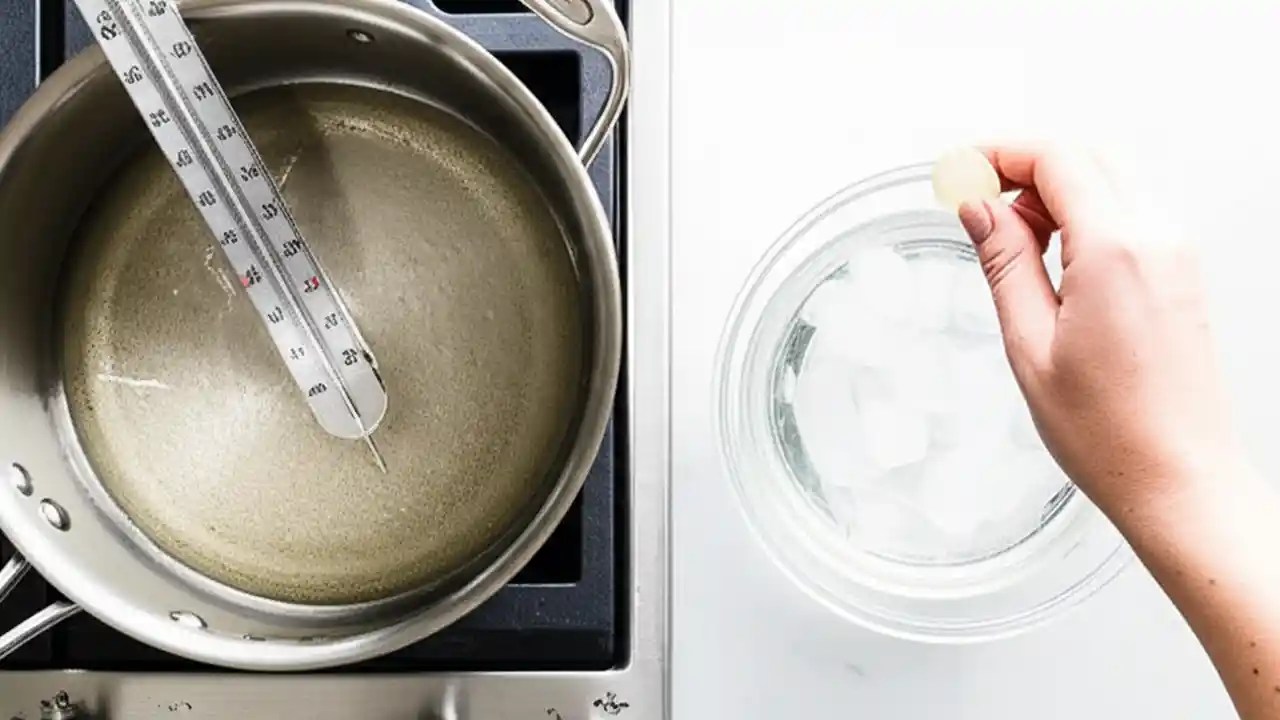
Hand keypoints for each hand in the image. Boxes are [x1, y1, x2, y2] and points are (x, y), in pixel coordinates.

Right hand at [957, 146, 1241, 514]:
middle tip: (977, 200)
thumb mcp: (1030, 344)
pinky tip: (1053, 257)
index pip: (1057, 159)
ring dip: (1057, 190)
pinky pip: (1131, 213)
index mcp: (1116, 251)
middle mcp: (1157, 240)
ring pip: (1112, 180)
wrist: (1180, 479)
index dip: (1000, 154)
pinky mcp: (1181, 274)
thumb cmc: (1111, 432)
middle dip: (1027, 166)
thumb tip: (980, 210)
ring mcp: (1177, 255)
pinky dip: (1086, 214)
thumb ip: (1004, 263)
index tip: (962, 169)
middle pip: (1088, 158)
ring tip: (1011, 239)